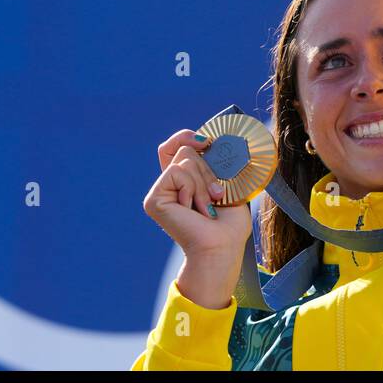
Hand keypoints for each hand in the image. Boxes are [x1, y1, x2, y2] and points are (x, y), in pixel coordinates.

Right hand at [143, 129, 254, 260]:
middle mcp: (167, 185)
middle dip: (208, 170)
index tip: (207, 142)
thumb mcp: (225, 183)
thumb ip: (212, 161)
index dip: (186, 137)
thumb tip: (206, 138)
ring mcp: (159, 192)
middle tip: (215, 196)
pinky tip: (193, 209)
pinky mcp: (153, 199)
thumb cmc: (229, 222)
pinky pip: (177, 172)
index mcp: (182, 181)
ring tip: (206, 207)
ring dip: (204, 183)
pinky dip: (193, 188)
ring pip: (185, 159)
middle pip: (185, 150)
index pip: (174, 145)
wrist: (223, 245)